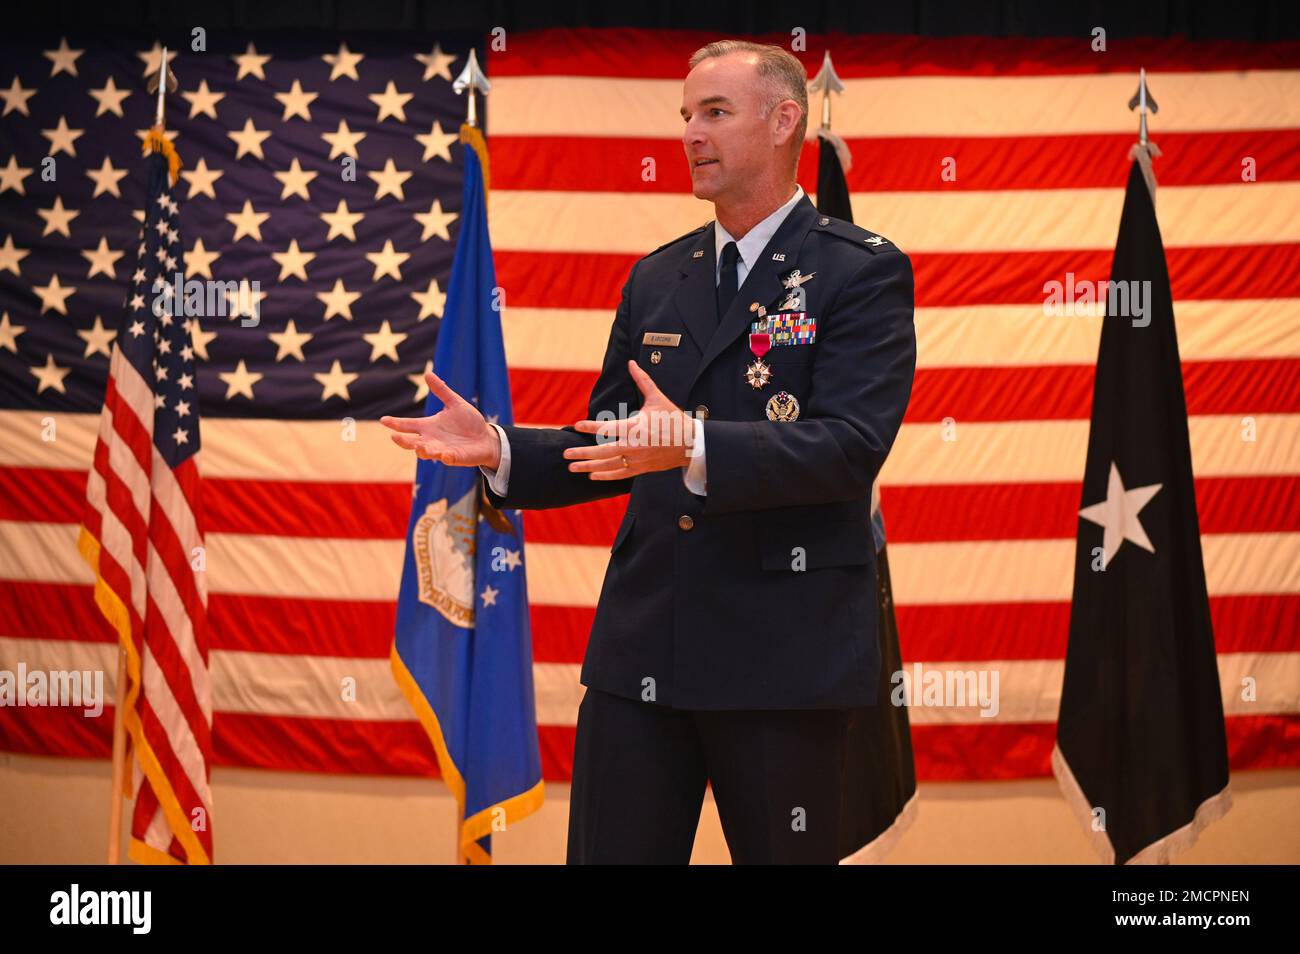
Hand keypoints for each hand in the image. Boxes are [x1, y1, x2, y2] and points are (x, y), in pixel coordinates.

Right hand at [380, 370, 501, 468]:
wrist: (486, 438)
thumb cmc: (469, 422)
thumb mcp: (455, 403)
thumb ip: (441, 391)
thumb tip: (428, 374)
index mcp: (428, 426)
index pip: (408, 425)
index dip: (395, 423)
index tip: (383, 420)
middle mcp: (431, 440)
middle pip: (411, 443)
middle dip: (402, 441)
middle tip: (394, 437)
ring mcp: (441, 450)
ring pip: (425, 453)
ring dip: (422, 450)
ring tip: (420, 446)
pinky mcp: (454, 458)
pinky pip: (446, 459)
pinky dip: (444, 457)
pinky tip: (444, 455)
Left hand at [565, 360, 695, 479]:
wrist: (691, 443)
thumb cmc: (673, 419)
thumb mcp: (657, 398)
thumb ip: (642, 381)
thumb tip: (631, 363)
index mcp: (635, 427)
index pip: (607, 428)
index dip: (590, 427)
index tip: (576, 426)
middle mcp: (633, 445)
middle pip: (602, 451)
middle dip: (582, 452)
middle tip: (565, 452)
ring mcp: (636, 459)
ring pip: (608, 465)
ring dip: (588, 466)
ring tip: (572, 467)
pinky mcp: (641, 469)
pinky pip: (619, 474)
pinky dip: (604, 476)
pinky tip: (591, 476)